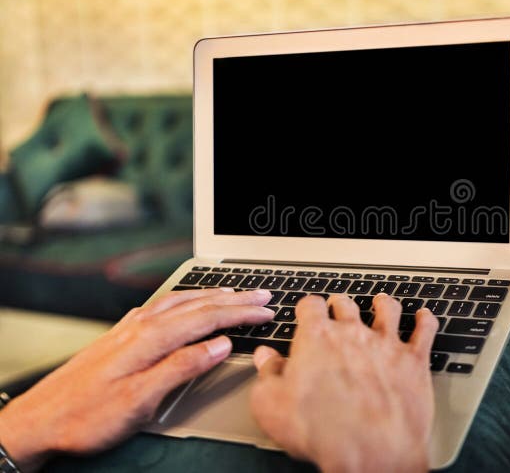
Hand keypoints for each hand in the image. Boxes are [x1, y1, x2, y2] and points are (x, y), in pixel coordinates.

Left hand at [0, 287, 274, 470]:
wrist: (37, 421)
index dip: (241, 314)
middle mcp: (141, 326)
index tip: (267, 311)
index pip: (207, 318)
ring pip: (181, 301)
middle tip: (263, 294)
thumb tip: (219, 344)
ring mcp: (129, 327)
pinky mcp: (120, 335)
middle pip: (198, 304)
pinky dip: (186, 300)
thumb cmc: (86, 417)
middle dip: (235, 298)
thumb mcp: (139, 401)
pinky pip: (163, 306)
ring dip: (212, 295)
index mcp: (150, 339)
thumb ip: (181, 368)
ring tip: (235, 292)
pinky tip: (187, 301)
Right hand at [250, 293, 437, 472]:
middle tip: (339, 306)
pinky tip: (424, 317)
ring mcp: (386, 345)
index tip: (307, 309)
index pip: (311, 307)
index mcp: (317, 339)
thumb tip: (266, 359)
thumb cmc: (322, 430)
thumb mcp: (271, 406)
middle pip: (347, 305)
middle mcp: (353, 334)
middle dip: (341, 303)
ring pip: (388, 311)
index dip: (308, 307)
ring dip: (384, 304)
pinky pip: (424, 331)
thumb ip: (267, 375)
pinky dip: (425, 321)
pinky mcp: (414, 361)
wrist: (371, 450)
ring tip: (382, 302)